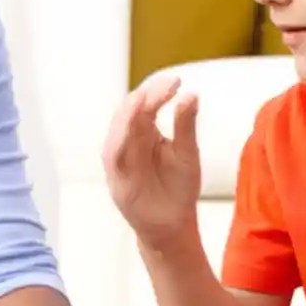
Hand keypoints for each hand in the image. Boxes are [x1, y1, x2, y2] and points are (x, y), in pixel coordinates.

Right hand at [102, 74, 201, 246]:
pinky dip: (120, 140)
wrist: (173, 224)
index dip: (157, 89)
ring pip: (118, 130)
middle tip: (166, 85)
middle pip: (130, 111)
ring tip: (145, 99)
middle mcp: (128, 140)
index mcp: (144, 130)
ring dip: (130, 113)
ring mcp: (120, 158)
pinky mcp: (116, 178)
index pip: (145, 103)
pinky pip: (114, 155)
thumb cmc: (179, 187)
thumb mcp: (187, 152)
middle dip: (146, 96)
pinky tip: (132, 126)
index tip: (176, 80)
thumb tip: (191, 94)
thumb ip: (185, 125)